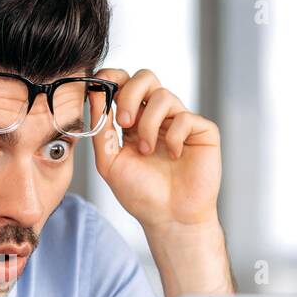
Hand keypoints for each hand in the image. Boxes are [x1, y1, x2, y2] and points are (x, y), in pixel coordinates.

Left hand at [90, 68, 221, 230]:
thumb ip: (101, 128)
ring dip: (150, 124)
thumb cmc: (141, 194)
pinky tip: (174, 156)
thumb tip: (94, 94)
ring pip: (163, 96)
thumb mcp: (110, 161)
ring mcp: (180, 121)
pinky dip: (174, 137)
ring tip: (147, 151)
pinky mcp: (203, 130)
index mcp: (134, 121)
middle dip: (130, 95)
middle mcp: (157, 117)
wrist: (169, 218)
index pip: (124, 84)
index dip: (113, 78)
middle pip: (145, 77)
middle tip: (124, 122)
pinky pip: (185, 117)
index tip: (100, 87)